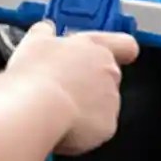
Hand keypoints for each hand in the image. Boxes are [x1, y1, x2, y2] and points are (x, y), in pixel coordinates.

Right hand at [4, 21, 138, 155]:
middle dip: (90, 82)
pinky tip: (61, 126)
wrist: (37, 110)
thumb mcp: (34, 42)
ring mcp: (111, 102)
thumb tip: (46, 30)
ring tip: (56, 110)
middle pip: (108, 77)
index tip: (110, 54)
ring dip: (85, 107)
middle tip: (64, 87)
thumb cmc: (37, 73)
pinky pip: (97, 128)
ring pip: (102, 105)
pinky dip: (83, 130)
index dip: (121, 50)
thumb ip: (44, 33)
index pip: (126, 45)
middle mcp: (109, 73)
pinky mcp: (107, 128)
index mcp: (95, 48)